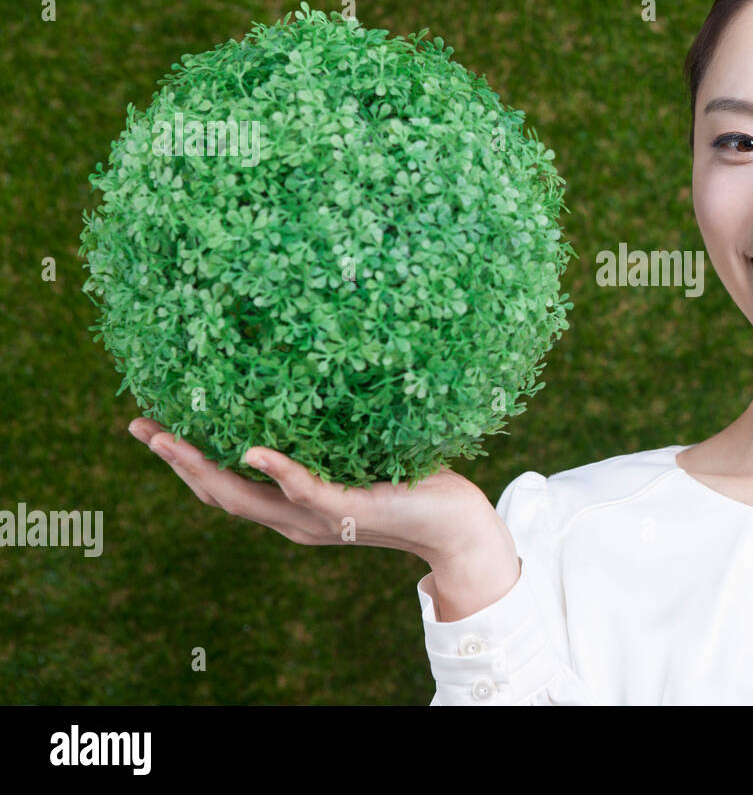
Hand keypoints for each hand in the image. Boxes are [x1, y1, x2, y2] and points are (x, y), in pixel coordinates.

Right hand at [129, 417, 510, 566]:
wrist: (455, 523)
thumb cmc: (410, 482)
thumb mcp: (356, 457)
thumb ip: (325, 438)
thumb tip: (301, 386)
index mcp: (291, 506)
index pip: (224, 486)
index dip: (183, 460)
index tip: (149, 425)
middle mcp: (295, 519)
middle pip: (219, 494)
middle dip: (175, 461)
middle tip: (139, 425)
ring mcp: (319, 519)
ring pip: (248, 498)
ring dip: (205, 467)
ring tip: (170, 437)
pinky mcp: (350, 512)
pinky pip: (308, 492)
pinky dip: (278, 472)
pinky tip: (253, 451)